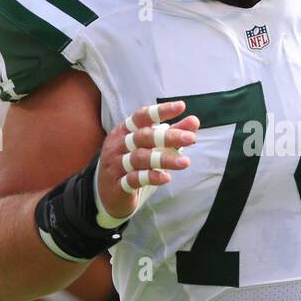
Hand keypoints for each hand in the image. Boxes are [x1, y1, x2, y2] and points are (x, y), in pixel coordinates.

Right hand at [96, 101, 199, 220]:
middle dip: (168, 137)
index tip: (181, 106)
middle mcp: (118, 145)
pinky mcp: (117, 184)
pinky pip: (133, 179)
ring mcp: (115, 164)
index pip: (142, 116)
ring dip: (164, 159)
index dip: (160, 111)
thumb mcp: (150, 147)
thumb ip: (172, 133)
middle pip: (143, 137)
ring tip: (185, 162)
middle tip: (191, 138)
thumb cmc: (132, 164)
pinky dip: (151, 177)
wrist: (107, 194)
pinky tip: (166, 178)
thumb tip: (194, 121)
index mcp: (125, 131)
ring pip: (139, 158)